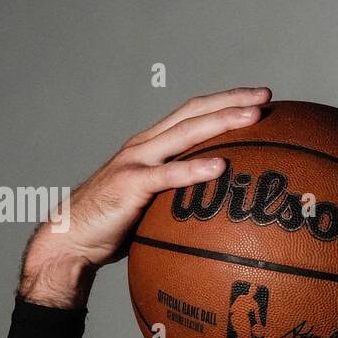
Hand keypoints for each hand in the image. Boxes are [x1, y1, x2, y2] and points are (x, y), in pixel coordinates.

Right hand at [18, 87, 270, 307]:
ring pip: (185, 134)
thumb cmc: (116, 226)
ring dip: (221, 122)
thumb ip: (181, 197)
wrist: (70, 240)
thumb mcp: (155, 205)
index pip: (193, 114)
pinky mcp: (129, 184)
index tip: (260, 99)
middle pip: (193, 113)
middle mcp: (144, 145)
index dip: (225, 102)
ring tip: (253, 117)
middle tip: (267, 97)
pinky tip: (220, 166)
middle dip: (231, 101)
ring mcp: (135, 161)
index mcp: (152, 146)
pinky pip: (167, 175)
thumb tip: (221, 209)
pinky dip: (194, 169)